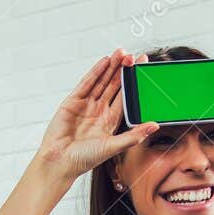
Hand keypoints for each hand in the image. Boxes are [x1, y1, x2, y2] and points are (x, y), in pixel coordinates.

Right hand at [33, 50, 158, 182]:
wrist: (59, 162)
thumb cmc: (84, 159)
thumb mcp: (113, 146)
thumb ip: (134, 136)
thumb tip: (154, 126)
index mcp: (110, 121)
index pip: (125, 97)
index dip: (134, 83)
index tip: (143, 69)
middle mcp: (98, 111)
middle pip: (114, 86)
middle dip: (123, 71)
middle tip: (133, 56)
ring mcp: (86, 105)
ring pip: (101, 82)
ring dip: (111, 67)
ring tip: (121, 53)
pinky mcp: (73, 102)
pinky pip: (86, 83)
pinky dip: (96, 72)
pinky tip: (105, 61)